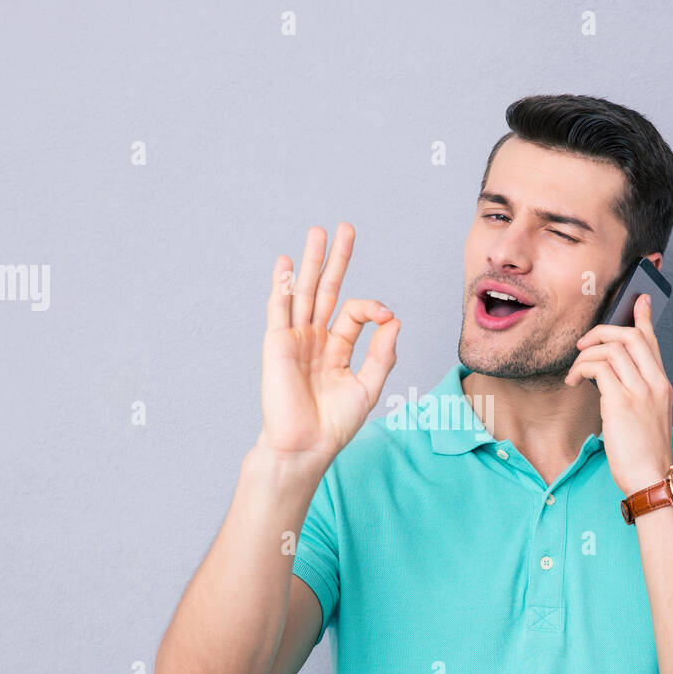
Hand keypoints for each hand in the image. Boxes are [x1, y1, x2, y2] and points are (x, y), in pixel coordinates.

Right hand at [255, 222, 400, 465]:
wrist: (306, 445)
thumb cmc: (334, 424)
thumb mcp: (368, 386)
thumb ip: (383, 354)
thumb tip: (394, 320)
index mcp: (337, 347)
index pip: (354, 312)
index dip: (373, 308)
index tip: (386, 316)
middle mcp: (315, 338)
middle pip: (326, 289)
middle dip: (336, 259)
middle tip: (344, 228)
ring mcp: (295, 338)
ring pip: (303, 291)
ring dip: (310, 261)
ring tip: (317, 232)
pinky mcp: (277, 344)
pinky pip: (279, 308)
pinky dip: (281, 284)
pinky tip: (284, 262)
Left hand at [564, 294, 672, 495]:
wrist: (651, 478)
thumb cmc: (644, 454)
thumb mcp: (647, 418)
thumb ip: (636, 395)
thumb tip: (611, 381)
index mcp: (662, 385)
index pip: (653, 342)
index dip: (643, 317)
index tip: (637, 299)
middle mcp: (655, 383)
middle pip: (631, 336)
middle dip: (602, 331)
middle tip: (583, 343)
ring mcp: (641, 391)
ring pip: (612, 348)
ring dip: (586, 353)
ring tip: (574, 371)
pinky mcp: (622, 402)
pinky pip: (598, 368)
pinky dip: (581, 369)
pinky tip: (573, 381)